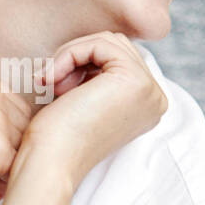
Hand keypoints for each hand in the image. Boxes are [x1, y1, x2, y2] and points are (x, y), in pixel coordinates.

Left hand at [11, 31, 167, 191]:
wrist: (49, 162)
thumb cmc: (56, 136)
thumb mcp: (87, 97)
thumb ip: (101, 75)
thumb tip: (98, 44)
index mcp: (147, 104)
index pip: (118, 58)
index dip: (84, 63)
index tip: (56, 87)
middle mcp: (155, 98)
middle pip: (116, 46)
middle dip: (78, 57)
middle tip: (51, 83)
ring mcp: (150, 90)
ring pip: (107, 41)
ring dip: (71, 56)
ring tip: (52, 83)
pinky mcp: (135, 80)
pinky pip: (99, 44)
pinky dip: (69, 55)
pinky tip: (52, 80)